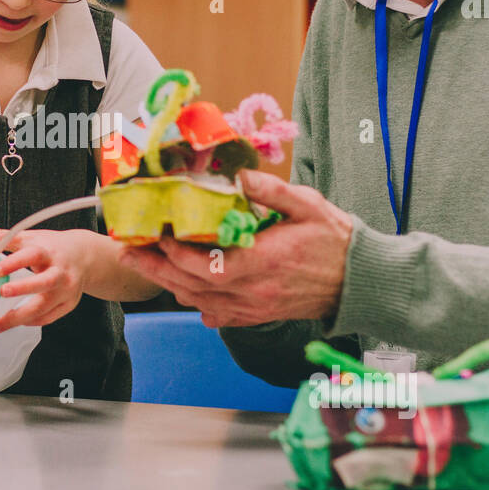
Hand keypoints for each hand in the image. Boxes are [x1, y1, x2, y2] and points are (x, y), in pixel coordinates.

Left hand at [0, 228, 92, 332]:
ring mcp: (66, 290)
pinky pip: (48, 318)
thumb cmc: (54, 248)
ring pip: (43, 307)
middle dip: (22, 289)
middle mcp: (60, 272)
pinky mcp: (69, 304)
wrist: (84, 257)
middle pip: (44, 282)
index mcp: (50, 252)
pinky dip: (30, 322)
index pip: (33, 255)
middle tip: (2, 293)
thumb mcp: (33, 237)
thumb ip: (9, 238)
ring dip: (18, 318)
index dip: (14, 262)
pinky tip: (15, 322)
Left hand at [117, 170, 352, 328]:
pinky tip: (180, 288)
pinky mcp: (258, 315)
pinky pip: (217, 314)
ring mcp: (255, 308)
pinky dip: (194, 302)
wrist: (360, 281)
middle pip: (193, 286)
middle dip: (156, 269)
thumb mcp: (307, 204)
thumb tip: (237, 173)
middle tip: (128, 252)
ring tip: (142, 265)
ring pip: (200, 302)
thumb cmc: (335, 239)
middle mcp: (254, 292)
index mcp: (265, 262)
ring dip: (168, 284)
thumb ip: (269, 189)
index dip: (177, 254)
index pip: (208, 265)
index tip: (156, 236)